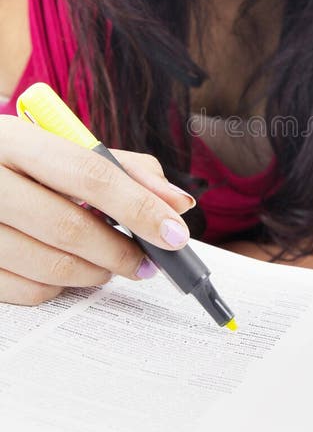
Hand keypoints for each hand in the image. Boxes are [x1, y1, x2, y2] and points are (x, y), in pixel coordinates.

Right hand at [0, 115, 196, 305]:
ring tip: (110, 264)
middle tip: (146, 261)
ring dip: (96, 273)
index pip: (90, 175)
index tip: (174, 233)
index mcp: (12, 140)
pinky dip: (60, 288)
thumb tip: (178, 202)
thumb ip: (125, 169)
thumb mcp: (63, 149)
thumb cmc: (21, 162)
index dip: (140, 207)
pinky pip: (27, 291)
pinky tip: (70, 271)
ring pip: (51, 268)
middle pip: (71, 228)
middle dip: (121, 252)